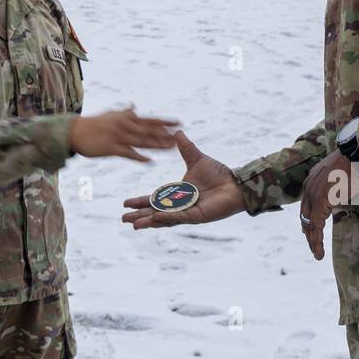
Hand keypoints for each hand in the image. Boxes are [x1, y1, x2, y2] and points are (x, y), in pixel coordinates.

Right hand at [70, 107, 180, 161]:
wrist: (75, 131)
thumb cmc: (93, 123)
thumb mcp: (111, 114)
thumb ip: (124, 112)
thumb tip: (134, 107)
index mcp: (126, 118)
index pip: (150, 120)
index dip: (165, 121)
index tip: (179, 122)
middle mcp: (125, 126)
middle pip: (149, 131)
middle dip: (165, 134)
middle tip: (180, 138)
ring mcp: (118, 137)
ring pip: (141, 141)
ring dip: (157, 145)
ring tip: (170, 148)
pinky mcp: (111, 148)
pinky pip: (128, 153)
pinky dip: (139, 157)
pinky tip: (149, 161)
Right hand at [121, 131, 246, 228]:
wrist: (236, 183)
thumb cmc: (219, 174)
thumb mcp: (197, 159)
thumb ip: (186, 148)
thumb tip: (178, 133)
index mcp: (178, 194)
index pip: (155, 199)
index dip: (141, 202)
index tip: (125, 204)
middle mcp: (181, 206)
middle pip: (155, 212)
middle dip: (139, 216)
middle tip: (123, 219)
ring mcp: (188, 212)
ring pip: (164, 218)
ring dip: (149, 221)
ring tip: (134, 225)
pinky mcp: (197, 216)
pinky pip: (179, 217)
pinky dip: (166, 217)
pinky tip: (154, 218)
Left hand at [299, 149, 358, 259]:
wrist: (355, 154)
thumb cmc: (354, 165)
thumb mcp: (342, 178)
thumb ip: (337, 190)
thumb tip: (341, 198)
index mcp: (312, 181)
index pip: (307, 206)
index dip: (309, 221)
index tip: (311, 233)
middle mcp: (309, 188)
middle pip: (305, 216)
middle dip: (309, 232)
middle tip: (314, 247)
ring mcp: (313, 194)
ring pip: (309, 223)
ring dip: (313, 241)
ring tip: (317, 254)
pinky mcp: (320, 201)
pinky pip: (316, 225)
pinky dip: (317, 240)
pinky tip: (319, 251)